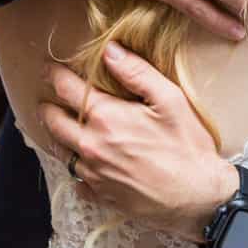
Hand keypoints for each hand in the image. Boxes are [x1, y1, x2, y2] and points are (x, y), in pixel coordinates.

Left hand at [39, 42, 238, 241]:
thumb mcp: (170, 100)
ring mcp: (93, 174)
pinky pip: (76, 180)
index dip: (54, 76)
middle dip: (48, 107)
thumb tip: (109, 50)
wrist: (198, 197)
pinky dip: (77, 168)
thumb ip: (137, 73)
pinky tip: (86, 163)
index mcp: (106, 118)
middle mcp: (91, 146)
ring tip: (62, 127)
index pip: (67, 90)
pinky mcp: (101, 196)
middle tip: (48, 99)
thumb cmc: (188, 146)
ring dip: (58, 137)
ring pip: (61, 152)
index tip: (49, 69)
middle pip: (54, 122)